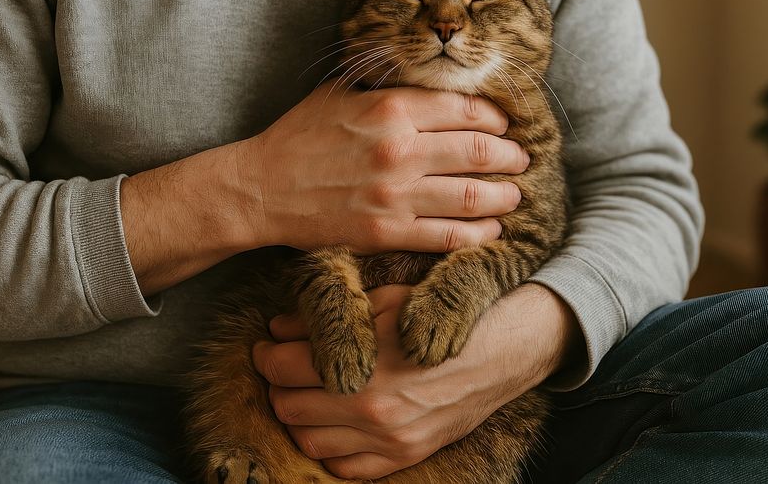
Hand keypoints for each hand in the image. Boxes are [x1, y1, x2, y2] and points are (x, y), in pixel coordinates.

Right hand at [246, 83, 528, 253]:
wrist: (261, 188)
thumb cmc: (300, 136)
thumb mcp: (339, 91)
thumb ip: (385, 79)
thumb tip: (425, 68)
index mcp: (391, 108)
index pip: (467, 109)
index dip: (498, 119)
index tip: (505, 126)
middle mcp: (400, 150)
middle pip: (481, 151)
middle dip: (512, 157)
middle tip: (521, 160)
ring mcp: (395, 195)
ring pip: (474, 197)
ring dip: (505, 196)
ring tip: (514, 195)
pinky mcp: (386, 233)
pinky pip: (449, 236)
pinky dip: (480, 234)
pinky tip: (492, 230)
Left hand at [252, 283, 582, 479]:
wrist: (501, 350)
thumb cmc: (441, 316)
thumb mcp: (385, 300)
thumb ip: (330, 316)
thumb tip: (279, 329)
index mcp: (363, 364)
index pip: (282, 369)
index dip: (266, 355)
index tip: (267, 346)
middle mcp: (370, 409)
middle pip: (288, 407)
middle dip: (277, 385)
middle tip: (282, 367)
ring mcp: (388, 439)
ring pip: (310, 442)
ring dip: (299, 417)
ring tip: (305, 394)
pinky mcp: (405, 456)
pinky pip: (345, 468)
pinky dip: (330, 450)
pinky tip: (333, 424)